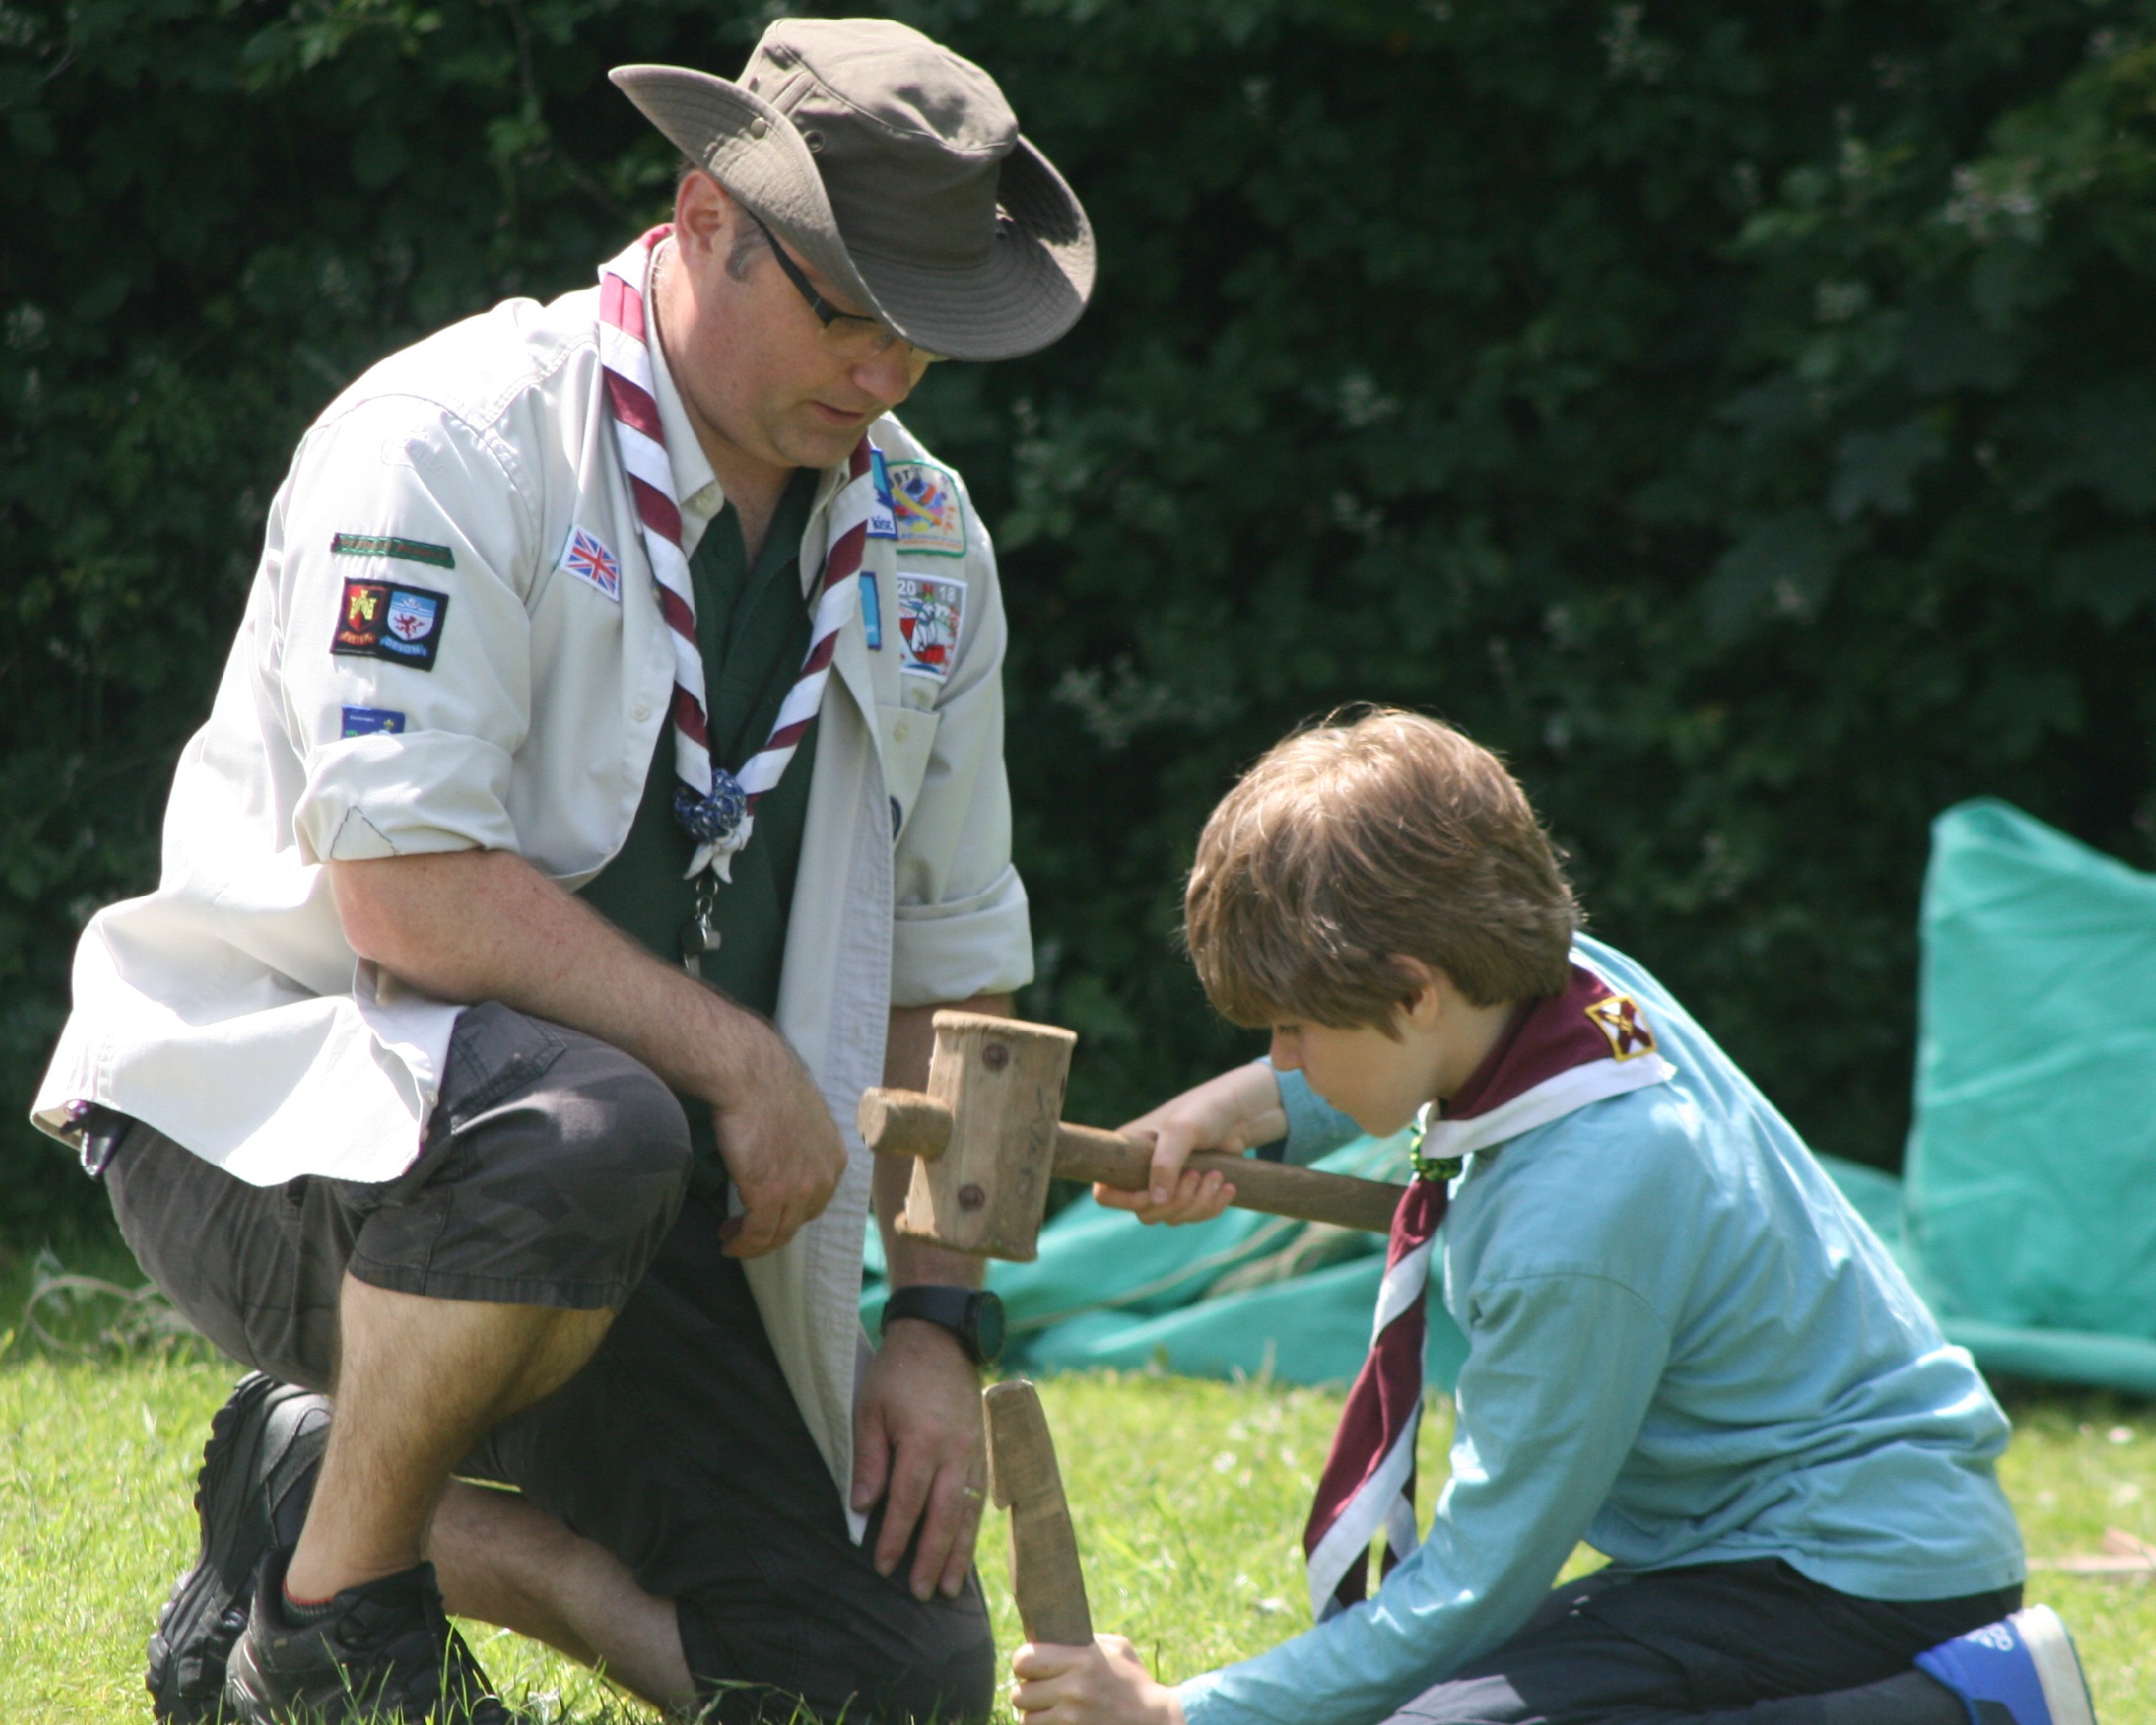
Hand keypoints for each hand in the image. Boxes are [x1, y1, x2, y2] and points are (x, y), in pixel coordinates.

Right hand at [707, 1024, 845, 1257]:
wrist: (749, 1074)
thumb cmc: (766, 1083)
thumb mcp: (800, 1115)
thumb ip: (798, 1140)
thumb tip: (781, 1148)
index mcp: (833, 1157)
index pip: (816, 1199)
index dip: (791, 1211)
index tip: (767, 1212)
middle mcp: (823, 1177)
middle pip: (799, 1219)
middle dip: (772, 1229)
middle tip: (745, 1229)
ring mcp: (798, 1189)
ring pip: (778, 1234)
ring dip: (754, 1243)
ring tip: (731, 1238)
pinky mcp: (769, 1195)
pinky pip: (757, 1234)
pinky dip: (742, 1245)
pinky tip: (728, 1243)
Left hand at [851, 1315, 984, 1598]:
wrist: (940, 1338)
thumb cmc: (897, 1373)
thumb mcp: (870, 1408)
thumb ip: (870, 1459)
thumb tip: (864, 1507)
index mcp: (924, 1441)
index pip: (909, 1502)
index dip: (895, 1537)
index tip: (882, 1567)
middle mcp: (955, 1451)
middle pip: (945, 1516)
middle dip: (933, 1559)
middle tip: (922, 1594)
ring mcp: (974, 1451)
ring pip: (969, 1512)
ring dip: (959, 1553)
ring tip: (951, 1588)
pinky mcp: (982, 1449)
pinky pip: (979, 1498)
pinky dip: (972, 1528)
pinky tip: (964, 1549)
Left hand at [1011, 1636, 1184, 1723]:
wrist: (1157, 1722)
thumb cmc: (1136, 1682)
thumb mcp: (1117, 1649)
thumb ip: (1085, 1643)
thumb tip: (1052, 1638)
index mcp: (1082, 1660)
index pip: (1025, 1659)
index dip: (1024, 1663)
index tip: (1031, 1666)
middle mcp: (1073, 1690)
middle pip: (1020, 1694)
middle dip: (1028, 1692)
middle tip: (1041, 1691)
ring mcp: (1072, 1719)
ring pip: (1027, 1720)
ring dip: (1035, 1715)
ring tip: (1050, 1710)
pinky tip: (1058, 1722)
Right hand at [1095, 1062, 1286, 1226]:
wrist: (1238, 1114)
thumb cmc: (1204, 1112)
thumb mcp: (1182, 1130)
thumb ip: (1165, 1164)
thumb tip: (1156, 1201)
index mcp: (1127, 1153)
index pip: (1105, 1193)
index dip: (1126, 1201)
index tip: (1153, 1194)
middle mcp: (1141, 1173)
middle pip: (1144, 1213)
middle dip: (1176, 1201)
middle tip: (1196, 1175)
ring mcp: (1166, 1186)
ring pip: (1171, 1218)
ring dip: (1199, 1202)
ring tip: (1217, 1175)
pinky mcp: (1189, 1195)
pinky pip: (1193, 1217)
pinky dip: (1212, 1206)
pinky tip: (1227, 1187)